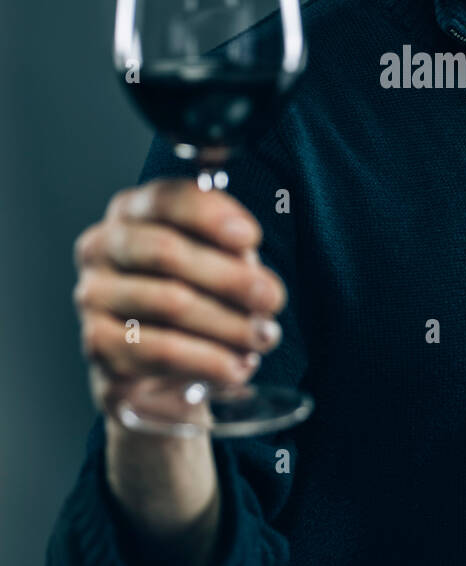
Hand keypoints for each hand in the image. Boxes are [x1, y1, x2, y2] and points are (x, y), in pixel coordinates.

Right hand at [73, 179, 286, 417]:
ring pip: (169, 303)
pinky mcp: (98, 345)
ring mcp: (93, 295)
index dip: (210, 217)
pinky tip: (237, 366)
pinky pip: (160, 351)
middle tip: (272, 299)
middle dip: (230, 277)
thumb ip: (231, 254)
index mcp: (132, 211)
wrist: (164, 366)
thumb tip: (250, 268)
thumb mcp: (218, 263)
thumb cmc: (197, 296)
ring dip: (227, 323)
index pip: (166, 199)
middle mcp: (102, 246)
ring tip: (262, 337)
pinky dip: (207, 360)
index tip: (251, 239)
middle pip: (166, 252)